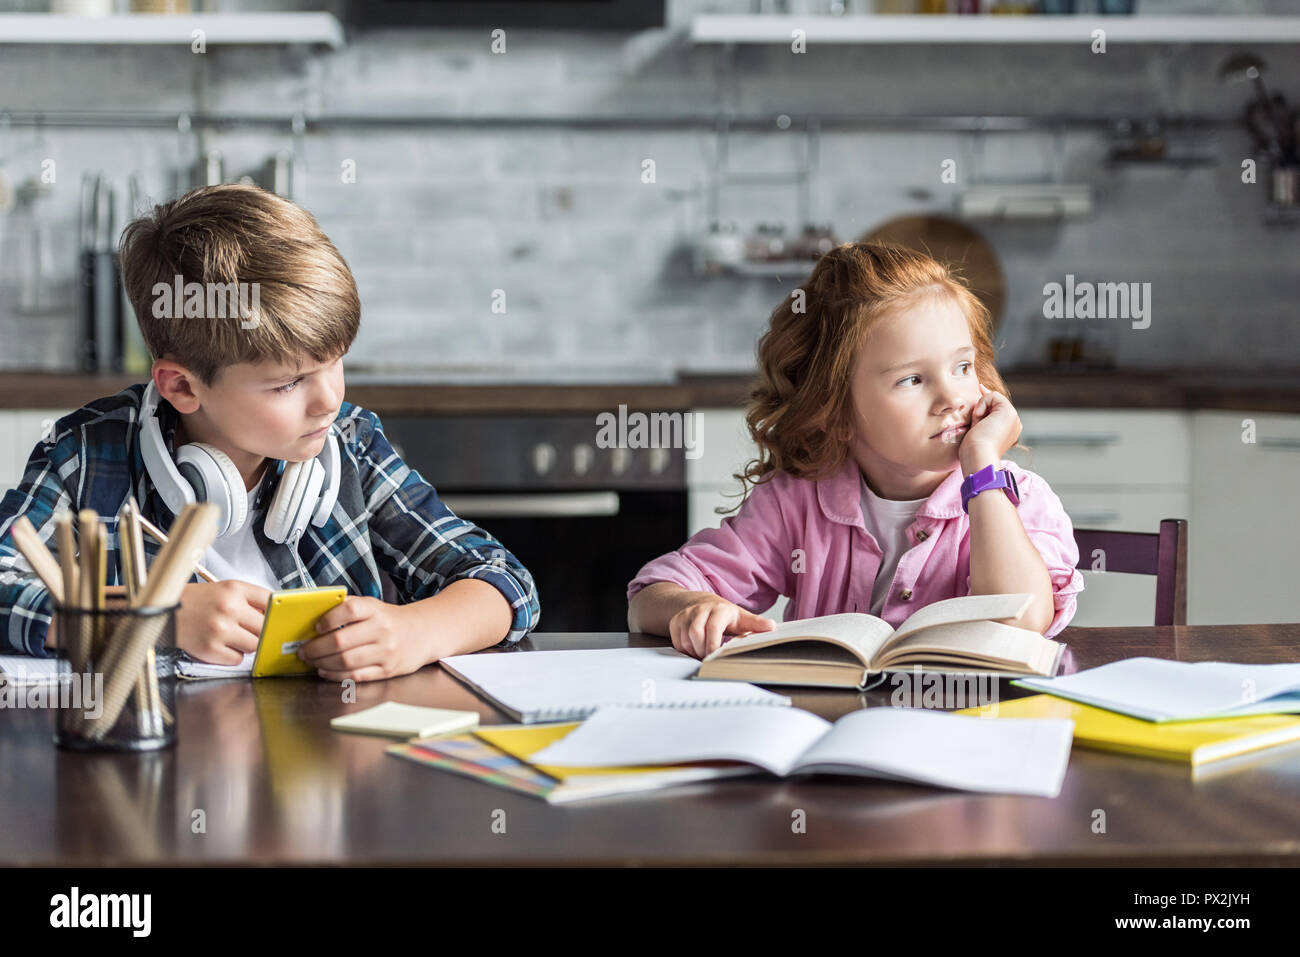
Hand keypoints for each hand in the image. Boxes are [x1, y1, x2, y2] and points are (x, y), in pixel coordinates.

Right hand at [176, 580, 270, 664]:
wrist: (167, 610)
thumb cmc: (198, 601)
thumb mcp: (226, 590)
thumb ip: (250, 600)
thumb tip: (273, 616)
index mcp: (234, 589)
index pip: (270, 601)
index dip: (275, 612)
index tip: (276, 618)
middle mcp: (228, 608)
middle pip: (265, 627)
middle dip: (261, 630)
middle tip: (250, 629)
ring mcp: (219, 630)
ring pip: (254, 645)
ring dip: (248, 644)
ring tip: (234, 637)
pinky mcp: (210, 649)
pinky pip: (237, 659)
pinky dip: (233, 655)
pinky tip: (222, 645)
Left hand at [300, 595, 425, 682]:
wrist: (422, 634)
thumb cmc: (390, 620)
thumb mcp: (374, 607)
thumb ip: (348, 608)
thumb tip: (314, 617)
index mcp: (376, 609)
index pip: (349, 609)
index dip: (328, 619)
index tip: (316, 627)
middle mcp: (383, 629)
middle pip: (341, 640)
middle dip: (316, 648)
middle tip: (304, 651)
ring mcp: (386, 651)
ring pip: (346, 661)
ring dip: (322, 663)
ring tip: (312, 661)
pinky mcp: (387, 670)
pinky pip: (355, 676)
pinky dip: (335, 675)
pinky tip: (325, 671)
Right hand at [669, 597, 774, 659]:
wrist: (702, 603)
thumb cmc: (725, 615)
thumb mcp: (742, 618)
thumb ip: (755, 624)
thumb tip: (772, 626)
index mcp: (719, 610)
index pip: (712, 629)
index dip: (713, 646)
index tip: (715, 658)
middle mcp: (700, 610)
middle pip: (695, 635)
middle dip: (702, 651)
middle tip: (710, 659)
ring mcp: (685, 615)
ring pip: (685, 640)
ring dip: (694, 652)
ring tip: (704, 654)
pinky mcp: (676, 621)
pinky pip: (677, 641)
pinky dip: (685, 650)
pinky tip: (695, 649)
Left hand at [959, 382, 1021, 473]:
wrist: (978, 457)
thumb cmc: (972, 450)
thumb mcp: (977, 430)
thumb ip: (981, 415)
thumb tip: (982, 390)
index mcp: (1008, 431)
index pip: (996, 411)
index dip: (984, 405)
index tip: (975, 408)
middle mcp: (1014, 424)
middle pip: (995, 404)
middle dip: (981, 410)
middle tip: (976, 426)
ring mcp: (1014, 418)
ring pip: (994, 399)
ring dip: (981, 409)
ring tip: (978, 425)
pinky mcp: (1009, 412)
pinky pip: (993, 396)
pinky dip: (982, 403)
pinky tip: (979, 418)